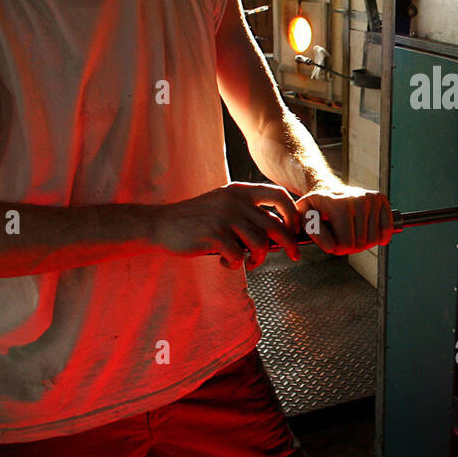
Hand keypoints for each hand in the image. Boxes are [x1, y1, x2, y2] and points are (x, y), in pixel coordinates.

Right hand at [154, 183, 301, 270]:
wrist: (161, 224)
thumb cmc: (198, 219)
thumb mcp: (225, 205)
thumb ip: (250, 213)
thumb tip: (282, 230)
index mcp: (241, 191)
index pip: (280, 196)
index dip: (293, 214)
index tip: (295, 230)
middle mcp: (236, 202)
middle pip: (276, 226)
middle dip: (289, 244)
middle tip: (294, 256)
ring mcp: (225, 218)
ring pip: (260, 244)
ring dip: (257, 259)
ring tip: (247, 262)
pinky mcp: (214, 235)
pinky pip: (239, 256)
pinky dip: (235, 265)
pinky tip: (225, 262)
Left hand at [295, 183, 392, 254]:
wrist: (328, 190)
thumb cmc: (317, 208)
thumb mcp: (306, 218)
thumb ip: (315, 233)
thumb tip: (331, 247)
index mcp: (339, 205)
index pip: (346, 244)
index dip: (337, 249)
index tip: (331, 242)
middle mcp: (358, 199)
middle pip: (360, 244)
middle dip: (350, 247)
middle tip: (341, 238)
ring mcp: (371, 199)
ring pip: (373, 240)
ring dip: (362, 243)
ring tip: (351, 232)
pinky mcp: (381, 199)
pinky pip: (386, 229)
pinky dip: (380, 237)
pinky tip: (370, 233)